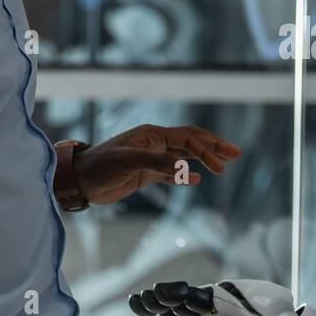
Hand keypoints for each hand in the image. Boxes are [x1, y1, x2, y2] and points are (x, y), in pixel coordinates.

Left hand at [74, 124, 241, 203]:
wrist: (79, 180)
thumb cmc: (100, 166)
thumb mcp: (128, 161)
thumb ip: (157, 163)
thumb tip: (185, 168)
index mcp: (152, 134)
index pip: (188, 139)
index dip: (207, 150)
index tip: (221, 166)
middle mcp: (154, 142)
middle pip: (191, 141)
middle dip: (214, 147)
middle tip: (236, 153)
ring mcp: (151, 158)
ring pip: (183, 156)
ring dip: (203, 159)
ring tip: (223, 164)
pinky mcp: (145, 173)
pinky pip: (171, 172)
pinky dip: (185, 175)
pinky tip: (195, 179)